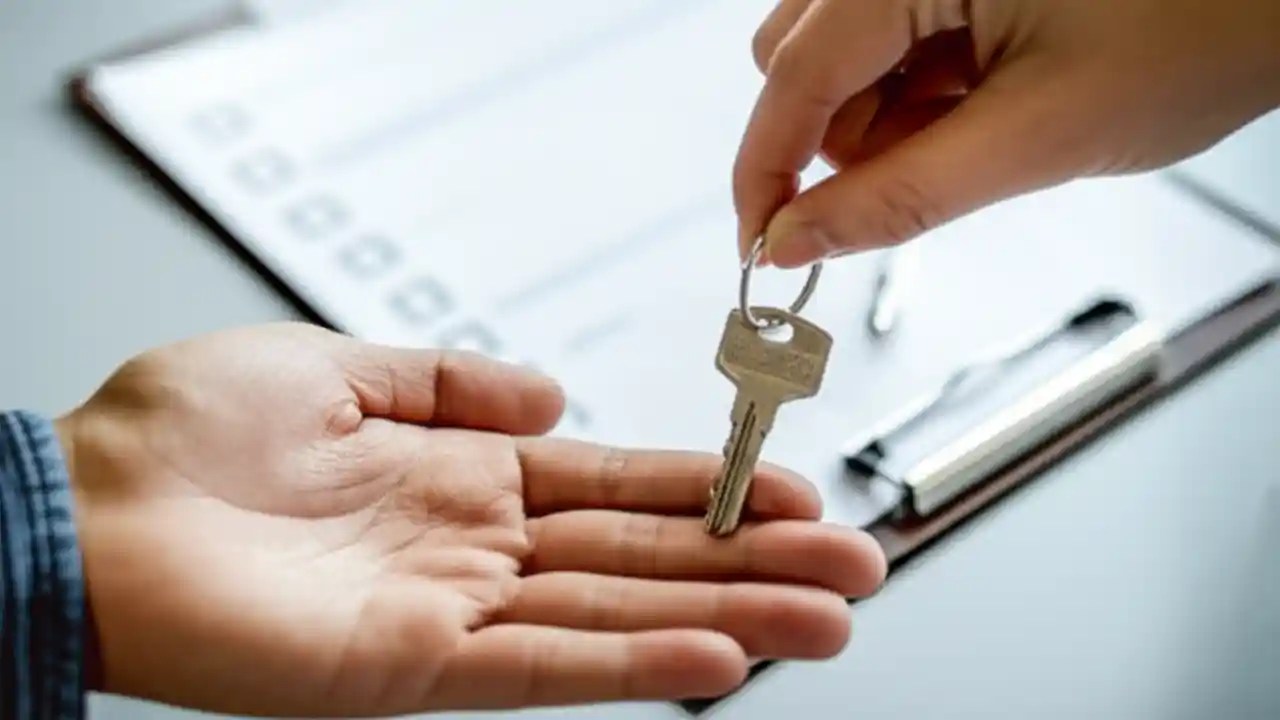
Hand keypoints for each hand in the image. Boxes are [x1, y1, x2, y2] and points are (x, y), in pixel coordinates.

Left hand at [56, 323, 885, 716]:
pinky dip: (634, 663)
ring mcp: (455, 609)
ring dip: (729, 616)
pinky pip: (545, 665)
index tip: (791, 487)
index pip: (616, 483)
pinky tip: (717, 658)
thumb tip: (551, 388)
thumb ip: (451, 378)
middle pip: (643, 554)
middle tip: (854, 569)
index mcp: (463, 471)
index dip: (709, 487)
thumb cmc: (184, 438)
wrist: (88, 509)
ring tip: (825, 620)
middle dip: (755, 560)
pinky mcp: (415, 666)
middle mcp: (475, 544)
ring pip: (619, 614)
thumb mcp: (338, 364)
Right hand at [733, 0, 1279, 267]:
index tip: (761, 246)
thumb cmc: (1204, 25)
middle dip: (842, 140)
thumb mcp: (1037, 135)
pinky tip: (986, 100)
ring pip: (842, 56)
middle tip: (915, 178)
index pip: (792, 75)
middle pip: (798, 59)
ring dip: (887, 119)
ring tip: (981, 127)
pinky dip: (922, 93)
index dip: (767, 172)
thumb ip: (899, 197)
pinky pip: (892, 42)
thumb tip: (797, 240)